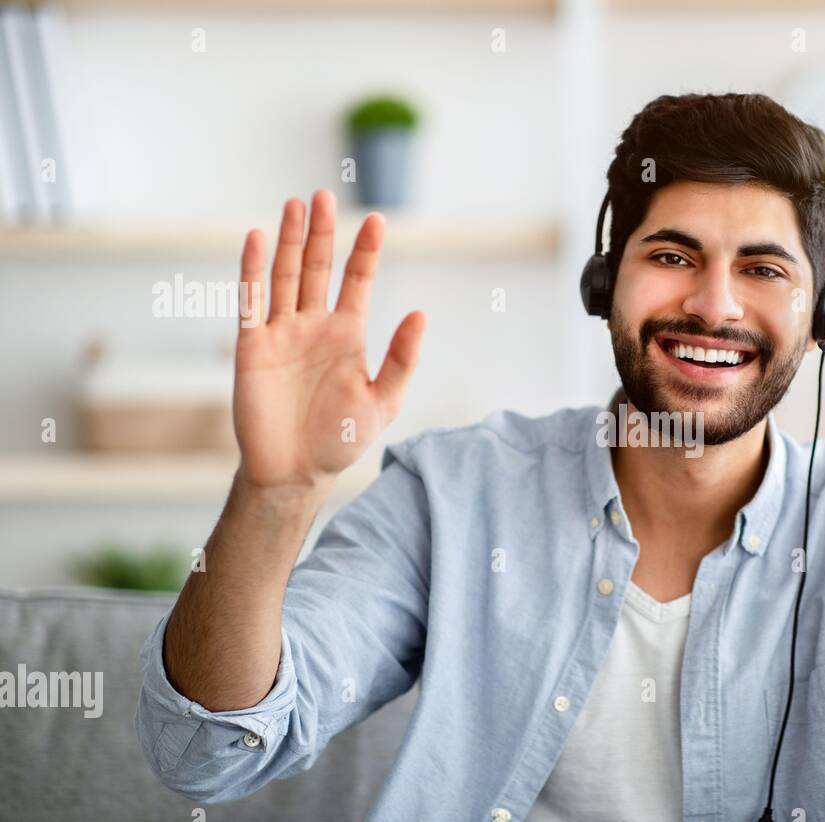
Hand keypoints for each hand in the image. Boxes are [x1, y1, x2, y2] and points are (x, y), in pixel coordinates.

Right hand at [232, 189, 425, 495]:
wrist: (296, 471)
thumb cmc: (341, 438)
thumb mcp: (383, 401)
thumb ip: (402, 359)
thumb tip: (420, 314)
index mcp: (347, 335)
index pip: (357, 282)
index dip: (365, 252)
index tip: (377, 220)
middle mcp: (313, 326)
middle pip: (318, 268)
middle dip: (322, 233)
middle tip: (324, 195)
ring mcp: (281, 333)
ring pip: (285, 276)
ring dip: (291, 241)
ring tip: (297, 204)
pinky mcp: (251, 346)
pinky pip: (251, 302)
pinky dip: (252, 270)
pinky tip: (258, 238)